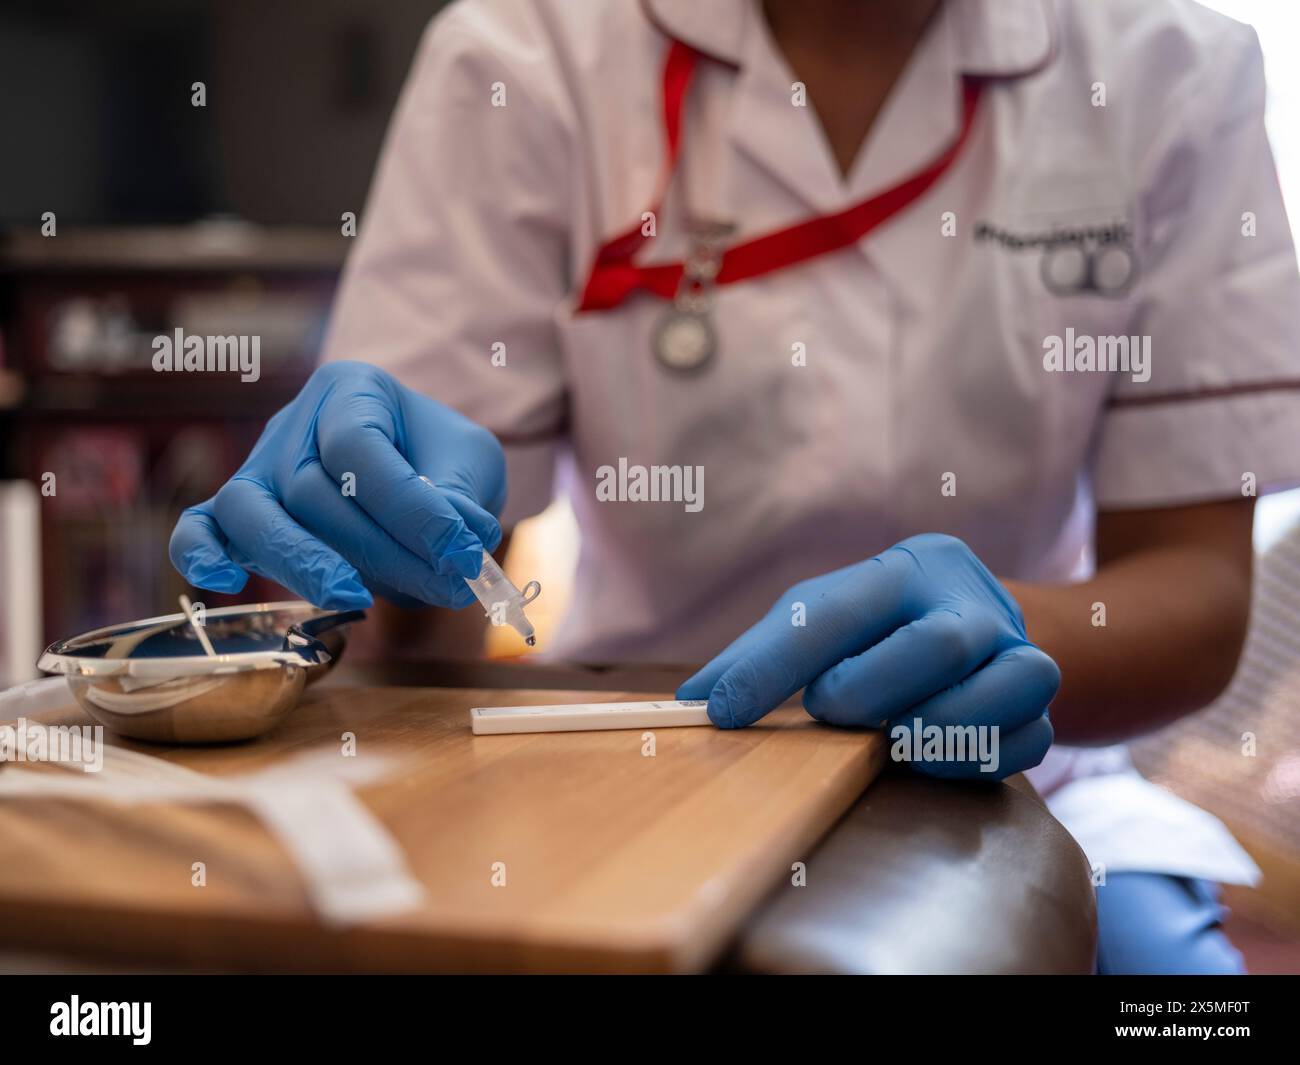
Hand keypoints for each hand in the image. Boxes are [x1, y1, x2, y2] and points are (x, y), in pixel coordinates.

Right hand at [170, 361, 505, 609]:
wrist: (418, 467)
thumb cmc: (442, 458)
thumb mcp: (471, 462)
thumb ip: (462, 499)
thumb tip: (458, 546)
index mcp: (352, 389)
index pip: (359, 445)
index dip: (409, 507)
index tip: (462, 553)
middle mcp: (294, 422)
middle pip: (312, 490)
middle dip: (381, 550)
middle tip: (442, 586)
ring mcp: (259, 467)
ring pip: (252, 512)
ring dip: (301, 561)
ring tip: (354, 598)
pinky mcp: (238, 512)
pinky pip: (200, 527)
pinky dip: (200, 554)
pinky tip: (225, 582)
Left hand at [677, 534, 1057, 779]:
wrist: (982, 622)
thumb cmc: (882, 621)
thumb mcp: (822, 614)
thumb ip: (761, 654)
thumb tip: (690, 701)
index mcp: (908, 568)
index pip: (836, 611)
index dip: (772, 664)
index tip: (722, 712)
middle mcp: (971, 602)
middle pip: (934, 646)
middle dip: (867, 690)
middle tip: (827, 709)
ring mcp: (1018, 651)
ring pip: (1004, 686)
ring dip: (932, 727)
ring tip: (888, 737)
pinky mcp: (1043, 706)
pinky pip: (1027, 741)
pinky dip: (971, 759)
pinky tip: (928, 756)